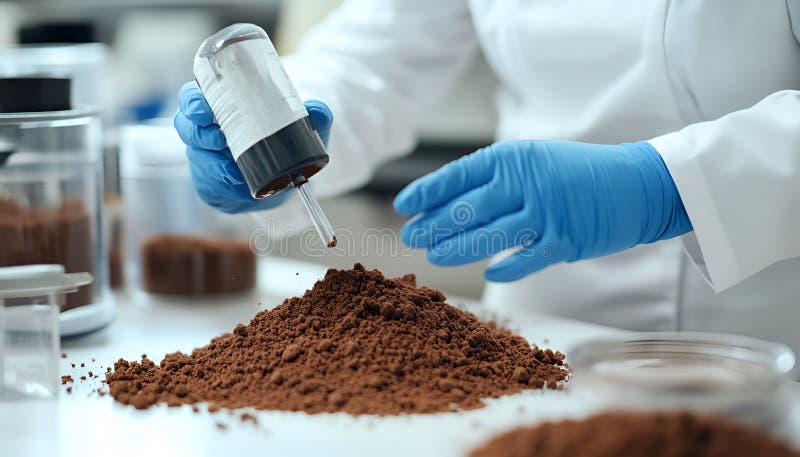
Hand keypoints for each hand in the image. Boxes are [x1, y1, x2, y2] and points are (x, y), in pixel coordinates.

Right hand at [173, 81, 332, 213]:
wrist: (285, 171)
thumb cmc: (287, 137)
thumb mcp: (303, 125)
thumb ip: (315, 114)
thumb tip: (316, 110)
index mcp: (220, 106)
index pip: (193, 98)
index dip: (192, 102)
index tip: (204, 110)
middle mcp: (207, 130)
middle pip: (188, 128)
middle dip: (200, 135)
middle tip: (220, 141)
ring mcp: (205, 157)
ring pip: (198, 159)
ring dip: (211, 164)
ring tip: (233, 170)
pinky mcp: (211, 183)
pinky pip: (208, 185)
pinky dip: (220, 186)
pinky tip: (234, 186)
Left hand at [394, 140, 691, 281]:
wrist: (637, 183)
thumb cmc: (578, 173)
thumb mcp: (535, 160)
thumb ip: (498, 178)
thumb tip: (451, 201)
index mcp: (514, 158)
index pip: (459, 174)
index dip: (428, 192)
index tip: (404, 205)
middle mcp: (526, 182)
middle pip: (466, 208)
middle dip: (433, 224)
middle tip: (410, 237)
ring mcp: (545, 212)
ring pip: (487, 236)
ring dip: (455, 248)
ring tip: (431, 256)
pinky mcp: (564, 240)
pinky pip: (524, 260)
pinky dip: (503, 267)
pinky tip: (487, 272)